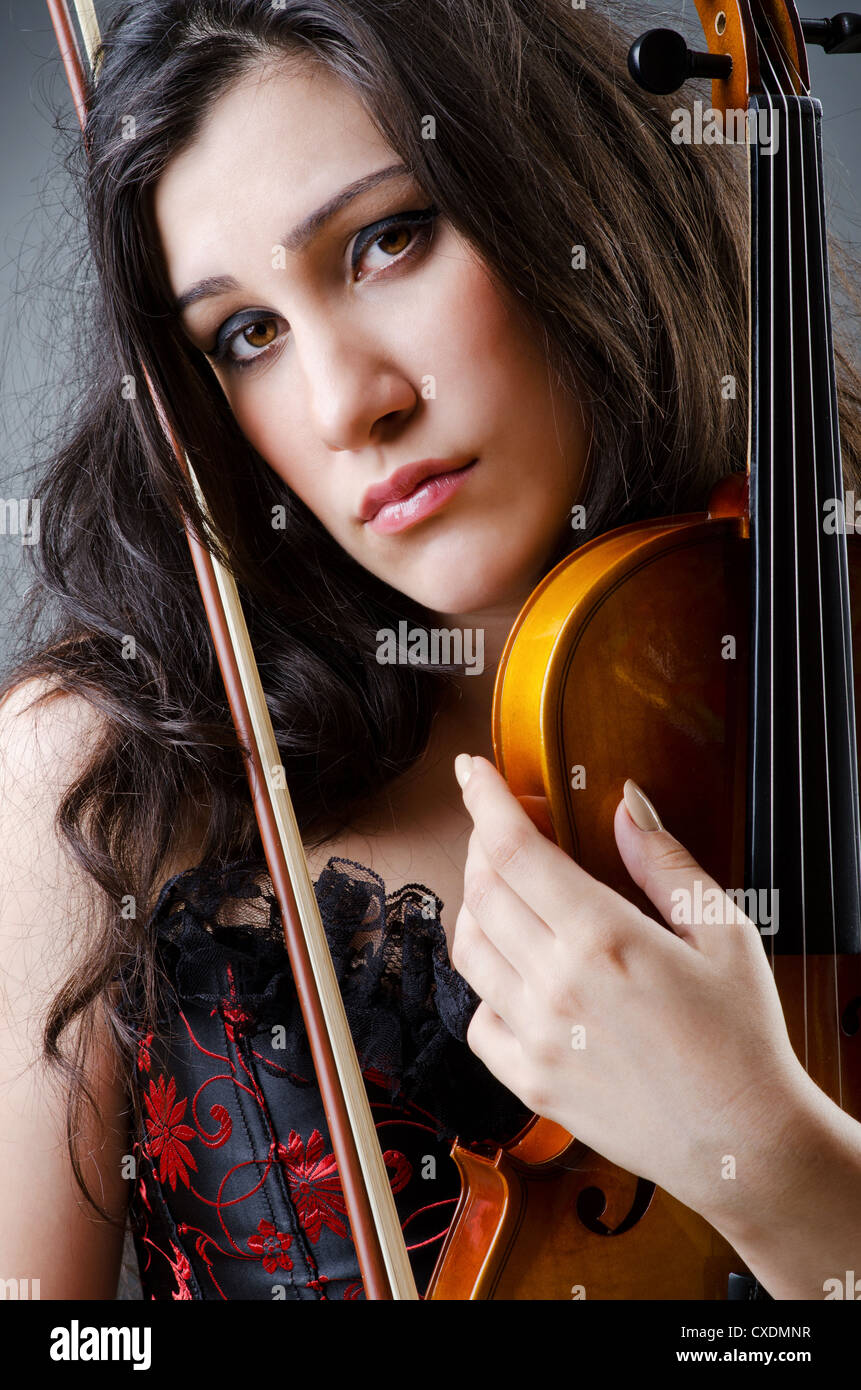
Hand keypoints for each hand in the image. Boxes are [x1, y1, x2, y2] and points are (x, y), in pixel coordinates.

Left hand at [449, 753, 812, 1231]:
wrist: (742, 1144)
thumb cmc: (742, 1036)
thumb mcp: (722, 932)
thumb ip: (664, 862)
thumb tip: (623, 803)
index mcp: (602, 938)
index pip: (513, 850)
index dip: (484, 801)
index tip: (472, 772)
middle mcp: (555, 986)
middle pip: (481, 891)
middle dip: (480, 844)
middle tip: (502, 827)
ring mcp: (536, 1038)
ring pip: (469, 949)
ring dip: (476, 906)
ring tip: (506, 890)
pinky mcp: (529, 1083)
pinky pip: (477, 1018)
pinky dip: (484, 984)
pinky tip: (516, 972)